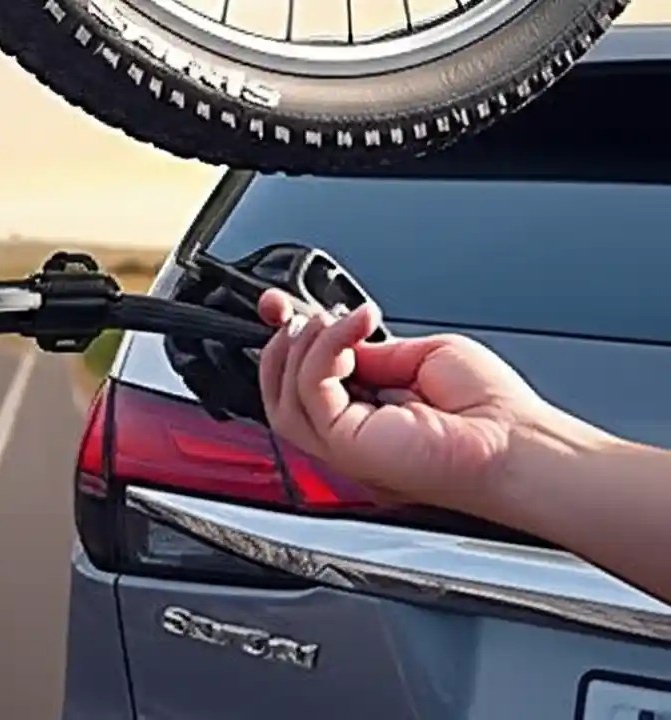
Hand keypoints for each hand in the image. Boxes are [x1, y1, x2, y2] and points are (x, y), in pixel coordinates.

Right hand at [256, 289, 572, 511]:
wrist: (518, 445)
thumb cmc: (492, 413)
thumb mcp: (422, 358)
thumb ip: (373, 354)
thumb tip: (341, 338)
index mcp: (364, 419)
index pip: (301, 381)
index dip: (286, 341)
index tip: (282, 307)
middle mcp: (346, 436)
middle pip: (279, 391)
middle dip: (284, 341)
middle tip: (311, 314)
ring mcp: (342, 446)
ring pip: (282, 395)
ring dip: (302, 345)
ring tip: (339, 320)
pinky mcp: (347, 446)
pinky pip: (311, 390)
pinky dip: (326, 349)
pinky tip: (354, 326)